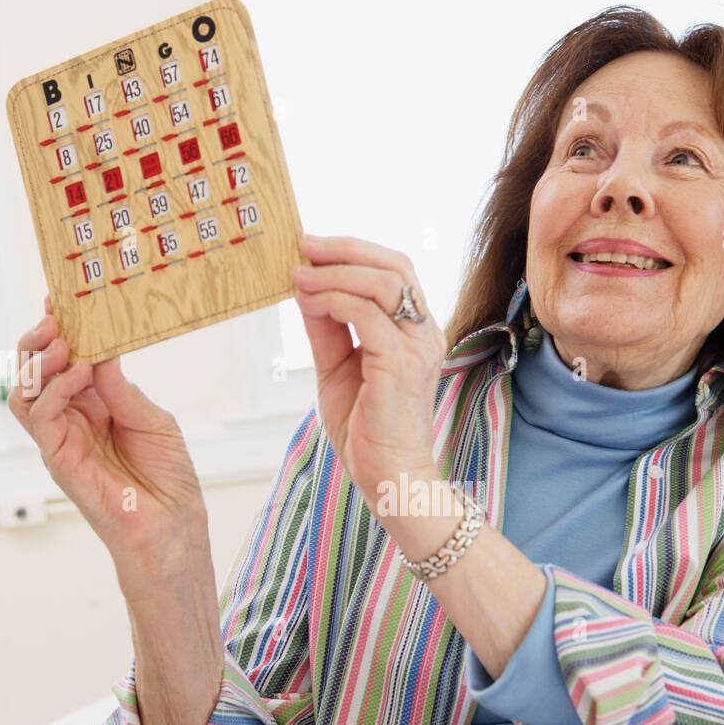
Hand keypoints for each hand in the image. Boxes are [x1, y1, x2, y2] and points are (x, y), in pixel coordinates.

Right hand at [9, 298, 208, 567]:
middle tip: (55, 314)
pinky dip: (54, 388)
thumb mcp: (151, 417)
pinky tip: (79, 373)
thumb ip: (120, 386)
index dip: (58, 329)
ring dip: (40, 361)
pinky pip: (40, 416)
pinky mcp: (57, 457)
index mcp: (94, 403)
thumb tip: (100, 347)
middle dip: (39, 338)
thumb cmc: (167, 474)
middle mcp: (71, 417)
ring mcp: (60, 437)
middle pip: (34, 370)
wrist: (172, 521)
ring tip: (65, 342)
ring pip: (24, 390)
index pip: (63, 359)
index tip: (61, 297)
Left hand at [291, 235, 447, 504]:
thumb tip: (305, 288)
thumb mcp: (337, 368)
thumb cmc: (367, 430)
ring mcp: (417, 348)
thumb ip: (327, 329)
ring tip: (299, 276)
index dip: (352, 251)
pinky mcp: (401, 366)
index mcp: (416, 331)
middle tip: (303, 246)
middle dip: (345, 249)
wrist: (388, 478)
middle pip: (394, 265)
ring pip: (382, 284)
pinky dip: (335, 301)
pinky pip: (368, 316)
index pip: (394, 271)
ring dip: (335, 274)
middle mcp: (424, 334)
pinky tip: (310, 303)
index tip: (310, 248)